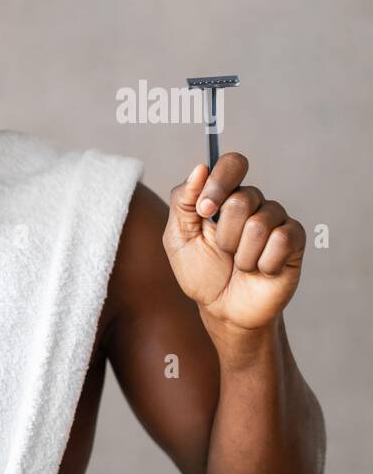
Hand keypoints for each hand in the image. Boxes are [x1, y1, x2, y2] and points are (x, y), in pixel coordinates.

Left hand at [164, 152, 305, 331]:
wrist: (223, 310)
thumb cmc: (201, 273)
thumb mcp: (178, 238)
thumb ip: (183, 201)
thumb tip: (200, 168)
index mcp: (224, 196)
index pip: (233, 164)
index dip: (219, 182)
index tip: (204, 209)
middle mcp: (253, 203)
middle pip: (243, 197)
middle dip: (225, 233)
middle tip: (222, 251)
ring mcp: (276, 220)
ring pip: (260, 223)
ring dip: (242, 253)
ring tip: (240, 264)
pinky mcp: (294, 241)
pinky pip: (281, 240)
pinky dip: (263, 263)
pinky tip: (261, 271)